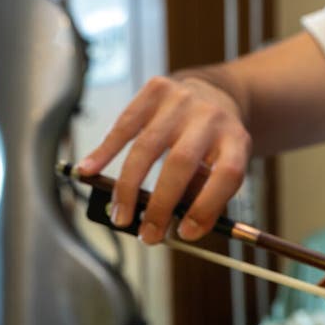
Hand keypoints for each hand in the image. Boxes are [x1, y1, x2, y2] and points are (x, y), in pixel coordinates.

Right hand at [77, 74, 251, 242]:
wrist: (214, 96)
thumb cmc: (215, 147)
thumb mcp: (223, 171)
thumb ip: (204, 198)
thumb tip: (175, 226)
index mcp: (235, 141)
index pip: (226, 175)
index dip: (206, 207)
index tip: (185, 233)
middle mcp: (210, 117)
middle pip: (181, 163)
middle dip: (160, 204)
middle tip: (147, 234)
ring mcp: (182, 100)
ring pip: (147, 147)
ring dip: (128, 187)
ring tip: (121, 217)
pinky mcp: (156, 90)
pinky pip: (125, 125)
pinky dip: (105, 151)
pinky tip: (89, 170)